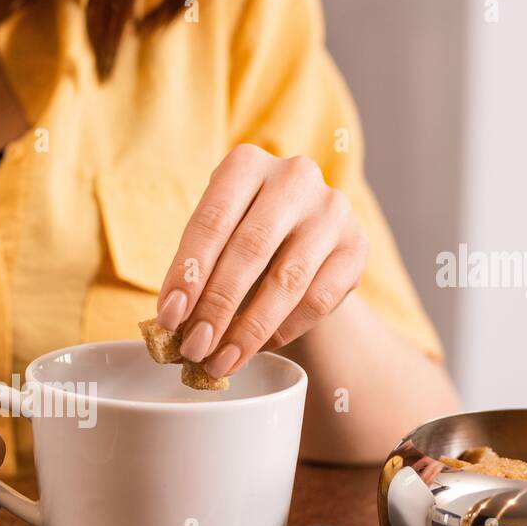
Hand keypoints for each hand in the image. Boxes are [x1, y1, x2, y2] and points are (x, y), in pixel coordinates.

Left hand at [156, 144, 368, 377]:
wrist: (306, 247)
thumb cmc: (244, 242)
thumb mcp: (215, 242)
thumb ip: (195, 273)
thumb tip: (170, 323)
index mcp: (246, 164)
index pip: (211, 221)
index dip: (188, 274)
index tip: (169, 318)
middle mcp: (294, 177)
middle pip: (249, 249)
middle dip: (216, 307)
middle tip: (194, 348)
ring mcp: (332, 210)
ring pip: (287, 280)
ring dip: (248, 329)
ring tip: (221, 361)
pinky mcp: (357, 246)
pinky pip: (317, 299)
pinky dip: (283, 330)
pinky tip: (259, 347)